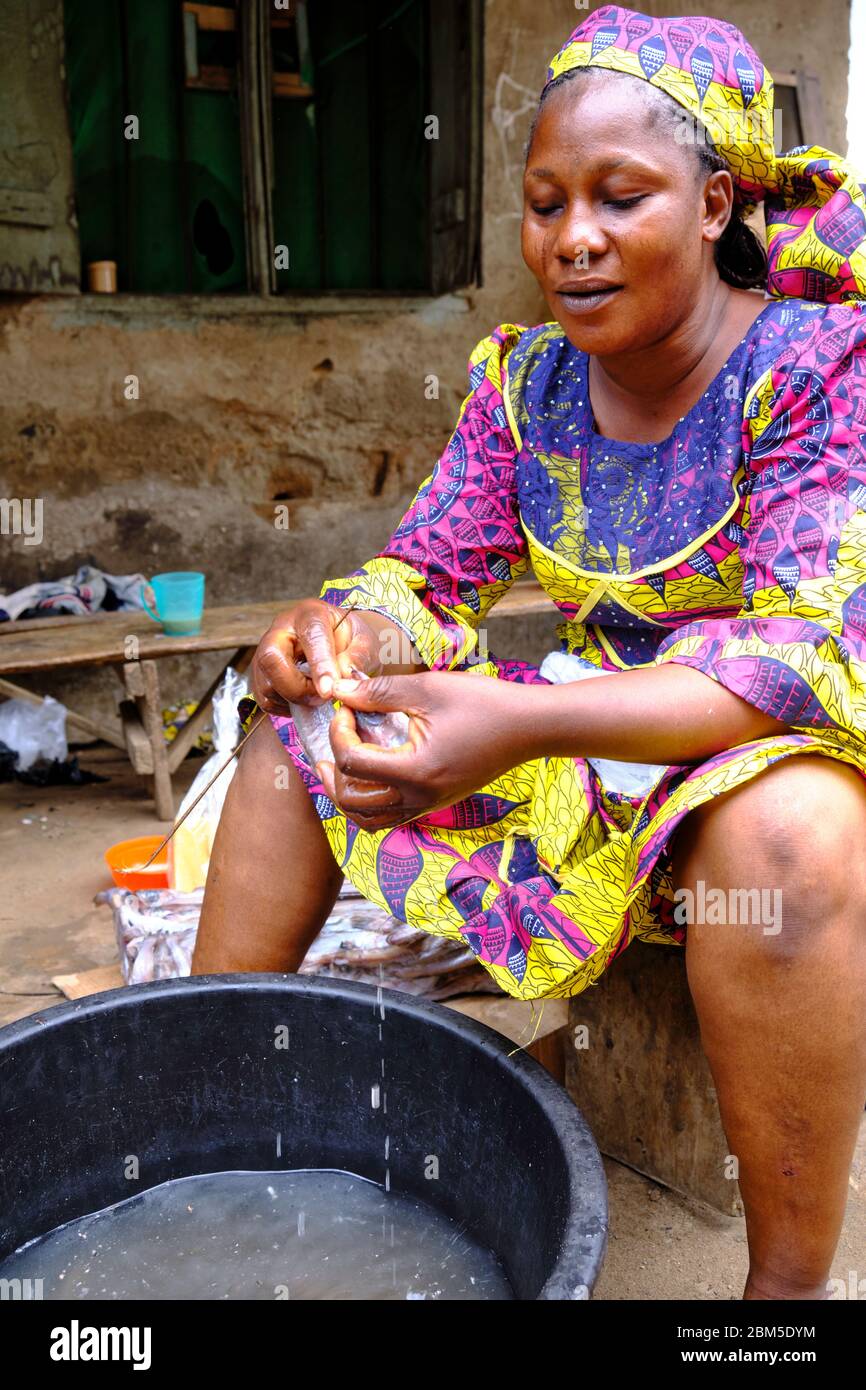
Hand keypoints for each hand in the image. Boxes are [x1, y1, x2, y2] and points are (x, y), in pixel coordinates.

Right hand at [251, 599, 381, 714]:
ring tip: (318, 697)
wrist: (341, 645)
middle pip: (271, 658)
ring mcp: (266, 651)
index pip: (311, 637)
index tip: (329, 691)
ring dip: (293, 699)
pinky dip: (284, 707)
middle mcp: (281, 629)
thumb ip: (358, 658)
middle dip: (297, 687)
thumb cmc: (353, 641)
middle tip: (323, 696)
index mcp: (311, 614)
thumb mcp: (367, 644)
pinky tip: (305, 700)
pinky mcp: (260, 673)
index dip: (319, 666)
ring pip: (265, 683)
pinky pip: (264, 699)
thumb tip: (341, 678)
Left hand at [316, 671, 532, 830]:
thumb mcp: (428, 689)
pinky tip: (370, 772)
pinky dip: (369, 801)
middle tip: (334, 737)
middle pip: (352, 801)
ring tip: (338, 766)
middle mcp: (419, 797)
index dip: (338, 731)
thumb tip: (340, 690)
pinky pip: (390, 816)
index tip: (346, 706)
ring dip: (346, 794)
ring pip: (369, 820)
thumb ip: (379, 692)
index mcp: (415, 771)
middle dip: (333, 769)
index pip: (352, 762)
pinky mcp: (436, 802)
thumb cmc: (485, 704)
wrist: (529, 727)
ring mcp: (428, 805)